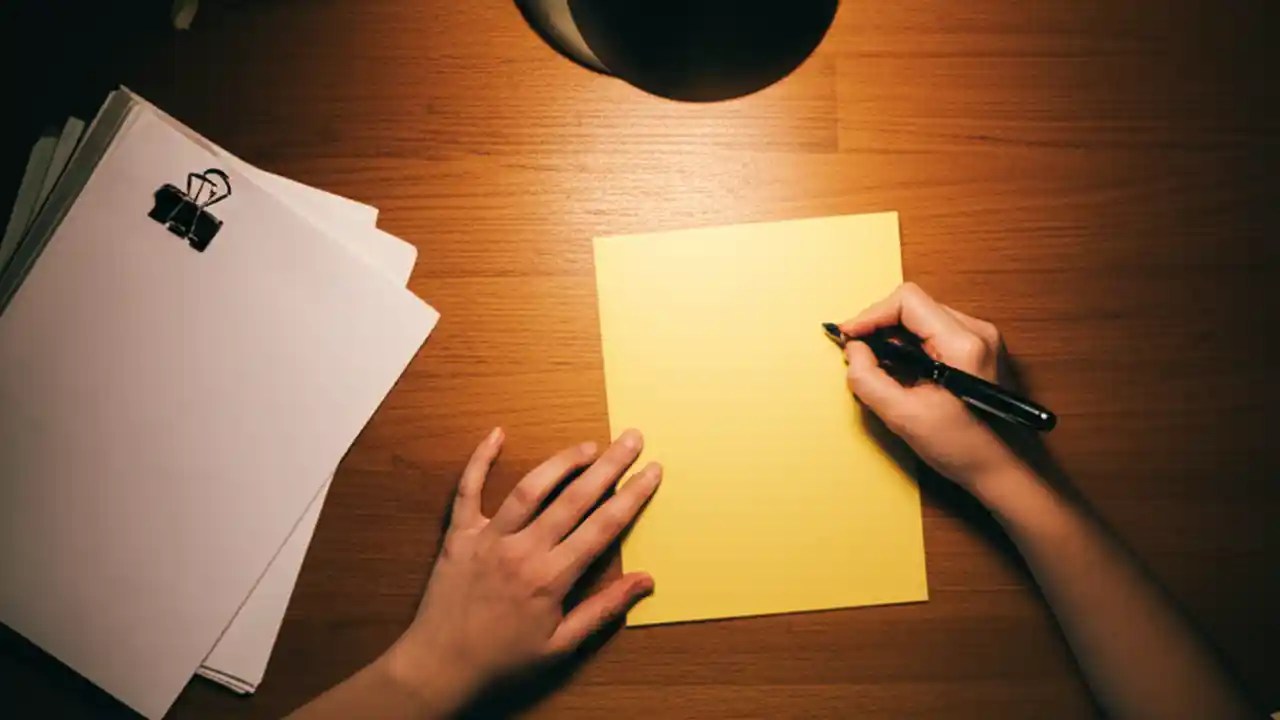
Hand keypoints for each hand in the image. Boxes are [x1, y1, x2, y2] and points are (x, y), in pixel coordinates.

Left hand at [381, 428, 660, 715]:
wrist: (440, 666)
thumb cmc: (502, 660)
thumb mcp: (561, 645)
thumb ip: (603, 609)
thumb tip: (646, 581)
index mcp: (550, 578)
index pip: (603, 527)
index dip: (632, 496)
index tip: (652, 471)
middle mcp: (522, 551)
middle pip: (574, 498)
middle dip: (609, 466)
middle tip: (632, 438)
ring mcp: (488, 539)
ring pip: (530, 488)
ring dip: (561, 462)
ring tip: (588, 445)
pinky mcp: (459, 535)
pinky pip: (467, 490)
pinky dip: (480, 460)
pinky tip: (496, 435)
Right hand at [839, 282, 1025, 492]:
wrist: (1002, 470)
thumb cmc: (964, 448)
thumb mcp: (903, 416)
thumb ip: (868, 378)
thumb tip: (853, 350)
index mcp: (963, 344)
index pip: (907, 301)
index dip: (871, 314)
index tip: (848, 335)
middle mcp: (978, 332)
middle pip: (914, 307)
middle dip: (880, 326)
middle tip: (857, 352)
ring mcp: (982, 339)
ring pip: (923, 318)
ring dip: (894, 337)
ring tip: (878, 365)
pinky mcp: (979, 350)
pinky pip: (935, 333)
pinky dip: (910, 346)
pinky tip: (901, 371)